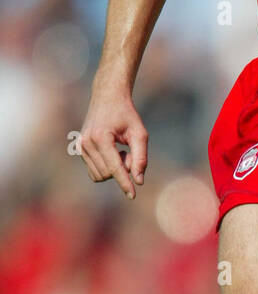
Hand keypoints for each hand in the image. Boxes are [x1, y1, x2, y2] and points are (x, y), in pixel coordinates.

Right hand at [80, 84, 148, 198]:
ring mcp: (80, 146)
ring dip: (114, 169)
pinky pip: (94, 171)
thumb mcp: (140, 133)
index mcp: (101, 137)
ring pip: (100, 175)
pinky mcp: (79, 149)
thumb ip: (141, 157)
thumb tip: (139, 181)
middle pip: (108, 173)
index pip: (114, 168)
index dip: (125, 183)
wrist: (107, 98)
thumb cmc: (126, 114)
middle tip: (130, 154)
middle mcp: (87, 143)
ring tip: (121, 151)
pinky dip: (106, 168)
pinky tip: (112, 152)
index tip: (133, 196)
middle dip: (123, 170)